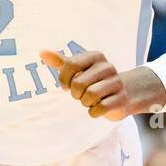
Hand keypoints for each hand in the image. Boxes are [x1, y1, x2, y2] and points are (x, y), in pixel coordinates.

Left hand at [42, 50, 165, 120]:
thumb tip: (42, 52)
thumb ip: (60, 61)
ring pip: (89, 96)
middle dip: (75, 94)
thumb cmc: (94, 81)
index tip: (66, 86)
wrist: (123, 94)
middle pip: (78, 84)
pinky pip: (99, 108)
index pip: (70, 65)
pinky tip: (98, 108)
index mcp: (96, 56)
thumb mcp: (78, 69)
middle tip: (81, 95)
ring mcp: (116, 82)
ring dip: (85, 103)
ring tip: (90, 100)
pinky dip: (93, 112)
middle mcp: (108, 67)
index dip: (64, 79)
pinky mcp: (121, 99)